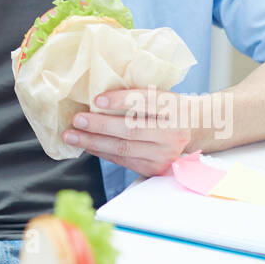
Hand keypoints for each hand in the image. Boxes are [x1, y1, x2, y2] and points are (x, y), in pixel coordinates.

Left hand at [61, 87, 192, 175]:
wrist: (192, 129)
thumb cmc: (167, 107)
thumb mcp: (160, 94)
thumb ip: (137, 95)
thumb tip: (97, 96)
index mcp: (175, 108)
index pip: (146, 101)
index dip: (120, 100)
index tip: (97, 99)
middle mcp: (173, 133)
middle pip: (132, 129)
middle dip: (100, 125)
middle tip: (76, 119)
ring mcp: (165, 154)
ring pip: (124, 149)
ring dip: (94, 142)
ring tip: (72, 136)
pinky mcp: (155, 168)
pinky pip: (123, 161)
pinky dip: (102, 152)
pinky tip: (87, 145)